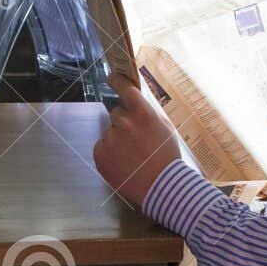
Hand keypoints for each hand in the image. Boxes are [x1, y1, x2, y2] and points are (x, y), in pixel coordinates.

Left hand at [93, 74, 181, 207]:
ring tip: (131, 156)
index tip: (112, 78)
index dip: (117, 81)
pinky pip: (102, 146)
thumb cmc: (166, 158)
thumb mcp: (164, 128)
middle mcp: (124, 122)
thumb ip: (147, 113)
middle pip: (116, 113)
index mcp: (142, 113)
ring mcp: (110, 138)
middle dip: (123, 122)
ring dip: (117, 139)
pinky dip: (110, 153)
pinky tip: (123, 162)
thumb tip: (135, 101)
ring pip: (110, 131)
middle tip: (135, 139)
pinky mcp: (100, 153)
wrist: (161, 187)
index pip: (124, 88)